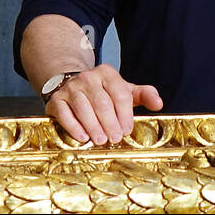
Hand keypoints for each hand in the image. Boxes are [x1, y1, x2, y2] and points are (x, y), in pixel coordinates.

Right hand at [44, 63, 162, 144]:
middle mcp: (88, 78)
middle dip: (110, 123)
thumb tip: (159, 104)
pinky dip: (73, 127)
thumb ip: (143, 95)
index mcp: (107, 73)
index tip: (127, 131)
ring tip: (100, 140)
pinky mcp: (56, 100)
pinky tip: (82, 137)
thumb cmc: (102, 92)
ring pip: (83, 108)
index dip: (125, 114)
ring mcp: (71, 88)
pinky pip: (64, 114)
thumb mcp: (123, 90)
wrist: (70, 85)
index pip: (120, 94)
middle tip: (115, 139)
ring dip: (93, 126)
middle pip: (102, 102)